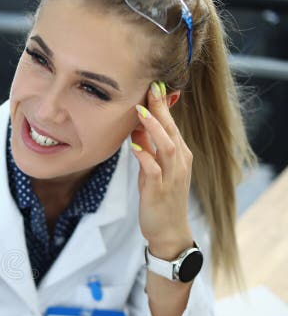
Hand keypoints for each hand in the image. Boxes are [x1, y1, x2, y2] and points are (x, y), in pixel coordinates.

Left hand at [131, 81, 193, 259]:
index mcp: (180, 154)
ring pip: (166, 146)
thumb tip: (135, 127)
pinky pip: (154, 170)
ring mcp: (172, 176)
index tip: (154, 85)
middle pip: (171, 130)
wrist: (169, 230)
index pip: (172, 125)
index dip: (164, 105)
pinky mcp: (160, 190)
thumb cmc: (160, 198)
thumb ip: (147, 148)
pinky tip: (135, 147)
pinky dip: (145, 157)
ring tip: (140, 111)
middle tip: (151, 87)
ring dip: (153, 128)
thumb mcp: (153, 169)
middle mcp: (180, 162)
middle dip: (161, 109)